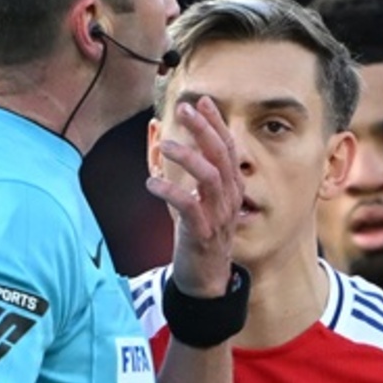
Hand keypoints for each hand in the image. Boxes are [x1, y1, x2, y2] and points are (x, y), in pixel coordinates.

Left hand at [150, 95, 241, 296]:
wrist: (205, 281)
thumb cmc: (198, 237)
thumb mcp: (199, 202)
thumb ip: (189, 176)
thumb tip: (169, 144)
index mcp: (231, 189)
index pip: (228, 148)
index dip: (216, 123)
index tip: (201, 101)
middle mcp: (230, 199)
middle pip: (222, 156)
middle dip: (204, 129)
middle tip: (184, 111)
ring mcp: (219, 217)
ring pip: (211, 177)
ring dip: (188, 157)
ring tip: (165, 145)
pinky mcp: (203, 234)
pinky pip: (190, 207)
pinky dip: (170, 191)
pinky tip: (151, 184)